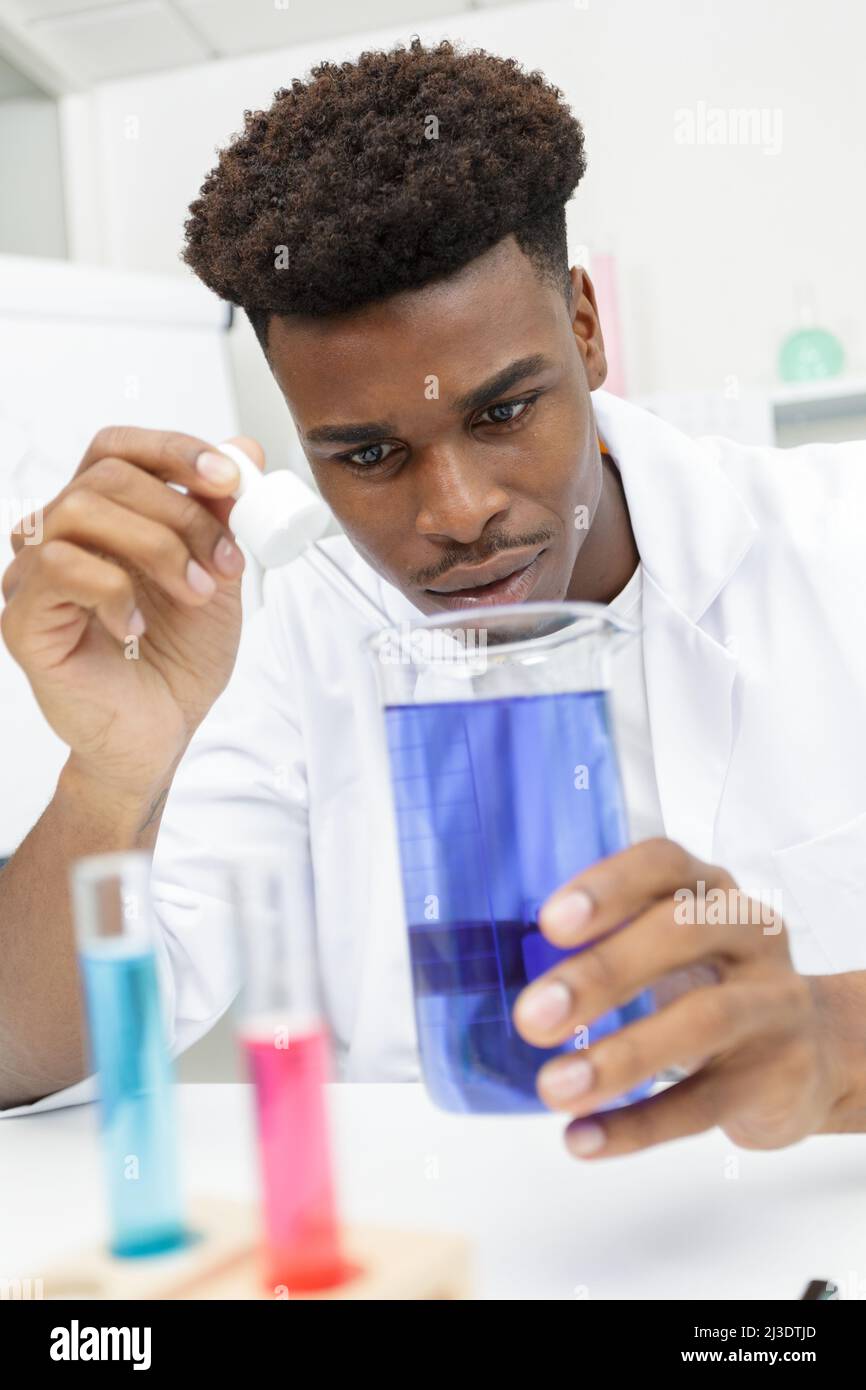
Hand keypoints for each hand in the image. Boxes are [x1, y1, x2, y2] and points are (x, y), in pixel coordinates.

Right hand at [1, 427, 261, 798]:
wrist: (161, 734)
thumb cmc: (178, 658)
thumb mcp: (220, 575)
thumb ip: (225, 514)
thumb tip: (245, 449)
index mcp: (104, 516)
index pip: (118, 449)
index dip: (173, 450)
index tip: (230, 478)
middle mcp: (60, 536)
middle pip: (106, 475)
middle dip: (182, 511)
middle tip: (226, 562)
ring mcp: (35, 576)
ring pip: (79, 511)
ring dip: (157, 547)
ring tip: (196, 594)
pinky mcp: (25, 619)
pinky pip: (58, 569)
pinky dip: (113, 589)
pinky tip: (138, 627)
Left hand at [512, 838, 848, 1157]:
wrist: (815, 1052)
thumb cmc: (714, 985)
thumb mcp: (673, 944)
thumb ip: (608, 941)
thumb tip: (495, 970)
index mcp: (709, 891)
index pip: (664, 865)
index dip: (609, 886)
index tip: (550, 921)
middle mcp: (748, 935)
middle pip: (681, 935)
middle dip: (602, 973)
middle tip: (532, 1016)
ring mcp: (772, 1004)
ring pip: (701, 1021)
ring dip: (620, 1058)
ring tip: (555, 1087)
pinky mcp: (777, 1077)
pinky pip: (703, 1103)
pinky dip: (638, 1125)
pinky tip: (584, 1137)